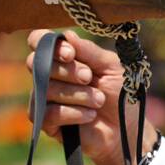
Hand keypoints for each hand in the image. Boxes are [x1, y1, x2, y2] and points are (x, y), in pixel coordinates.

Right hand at [25, 29, 158, 164]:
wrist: (126, 129)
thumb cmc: (120, 94)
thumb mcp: (111, 67)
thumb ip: (89, 51)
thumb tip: (66, 35)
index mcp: (64, 57)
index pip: (39, 41)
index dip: (49, 45)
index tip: (71, 54)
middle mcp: (50, 76)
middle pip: (38, 63)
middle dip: (67, 71)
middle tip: (89, 78)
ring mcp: (45, 99)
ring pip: (45, 89)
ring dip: (77, 94)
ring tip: (98, 100)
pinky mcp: (47, 123)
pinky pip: (48, 112)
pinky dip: (73, 112)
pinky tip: (90, 115)